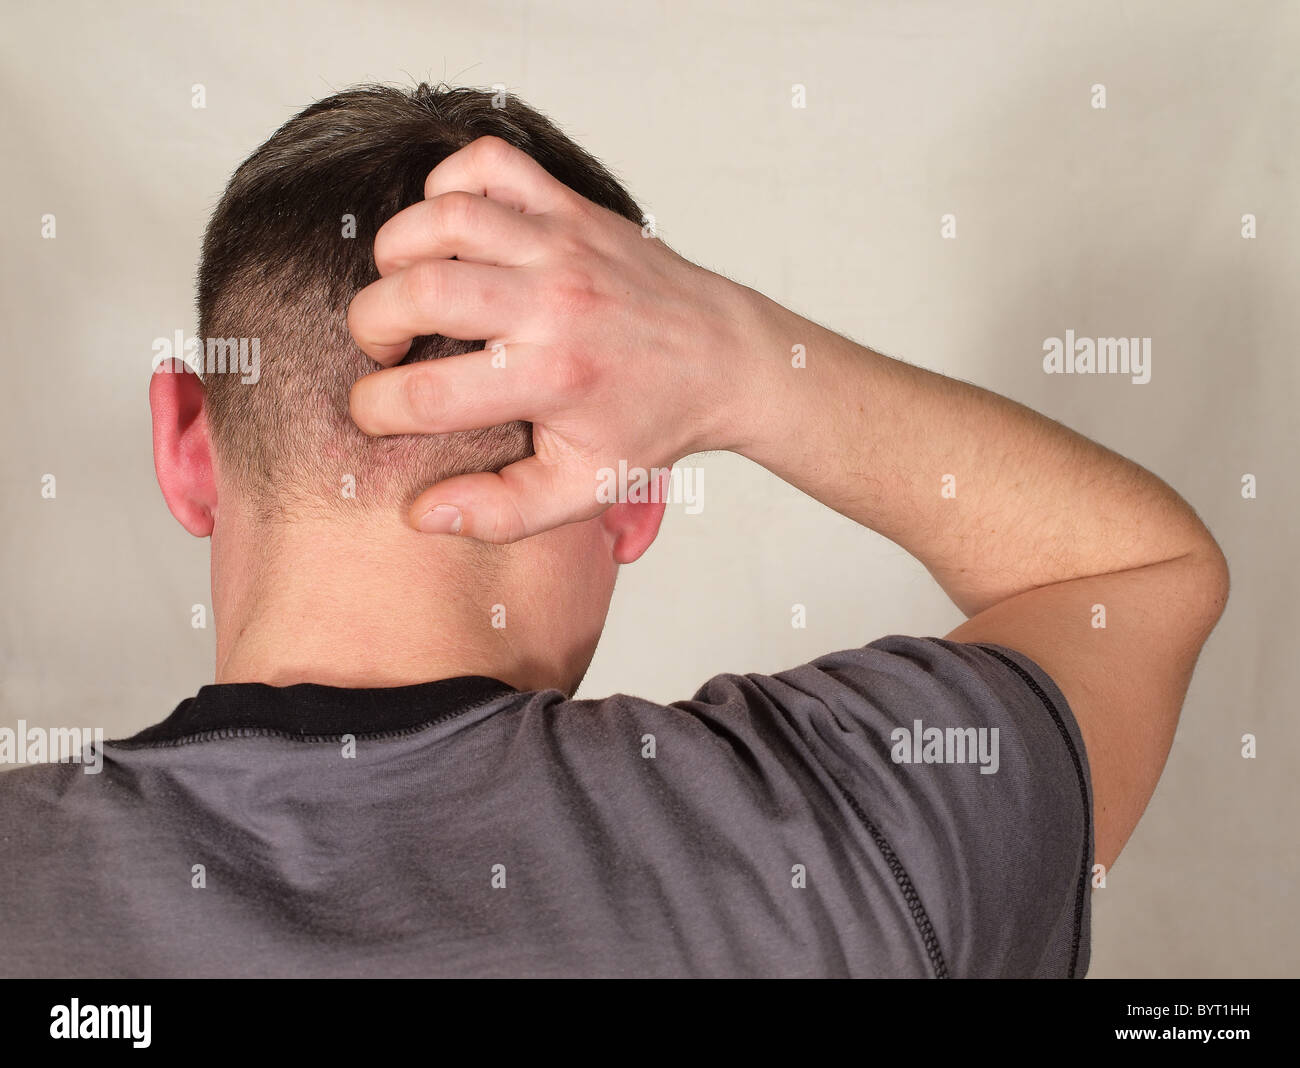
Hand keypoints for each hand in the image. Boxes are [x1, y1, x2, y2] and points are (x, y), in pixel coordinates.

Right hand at [347, 135, 756, 543]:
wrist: (727, 360)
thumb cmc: (651, 425)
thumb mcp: (584, 490)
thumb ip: (500, 512)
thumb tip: (419, 515)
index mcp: (556, 379)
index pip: (428, 395)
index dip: (375, 409)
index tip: (377, 413)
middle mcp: (557, 303)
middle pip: (420, 291)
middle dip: (372, 324)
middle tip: (387, 349)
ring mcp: (564, 245)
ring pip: (445, 217)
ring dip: (399, 251)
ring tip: (406, 288)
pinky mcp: (572, 208)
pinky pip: (488, 162)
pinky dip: (448, 182)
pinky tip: (450, 233)